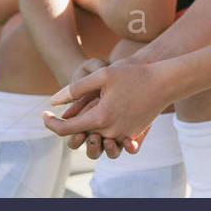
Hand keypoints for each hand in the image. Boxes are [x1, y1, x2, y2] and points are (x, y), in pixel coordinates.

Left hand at [43, 58, 170, 158]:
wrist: (167, 82)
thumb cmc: (135, 74)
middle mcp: (111, 131)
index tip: (44, 114)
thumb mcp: (103, 75)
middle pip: (80, 133)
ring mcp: (123, 135)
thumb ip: (75, 88)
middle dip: (71, 122)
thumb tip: (52, 102)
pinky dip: (103, 125)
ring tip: (88, 108)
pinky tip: (106, 108)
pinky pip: (110, 134)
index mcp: (100, 118)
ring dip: (88, 125)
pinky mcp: (132, 134)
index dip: (50, 123)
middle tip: (65, 108)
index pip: (66, 129)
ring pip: (95, 135)